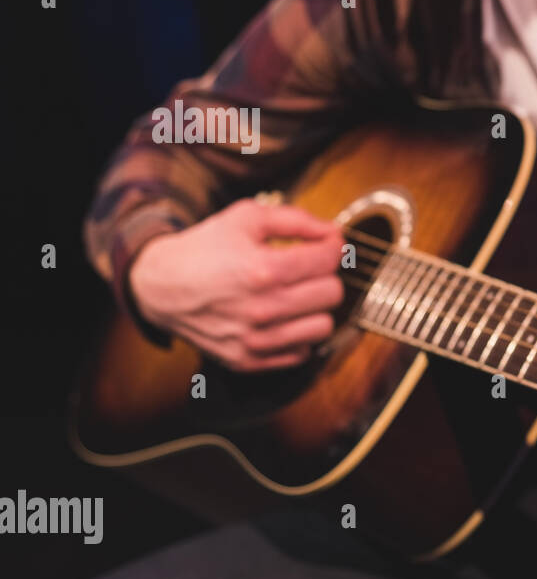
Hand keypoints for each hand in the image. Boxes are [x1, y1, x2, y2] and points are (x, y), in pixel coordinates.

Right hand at [128, 198, 344, 371]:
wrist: (160, 287)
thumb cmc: (205, 249)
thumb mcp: (246, 218)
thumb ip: (296, 219)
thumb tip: (334, 233)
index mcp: (264, 270)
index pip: (329, 259)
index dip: (331, 246)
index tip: (323, 245)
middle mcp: (263, 309)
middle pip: (332, 293)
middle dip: (324, 276)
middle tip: (306, 270)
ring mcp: (256, 339)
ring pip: (323, 326)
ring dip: (315, 309)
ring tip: (296, 295)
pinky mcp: (249, 361)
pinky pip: (301, 352)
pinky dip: (297, 335)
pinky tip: (281, 318)